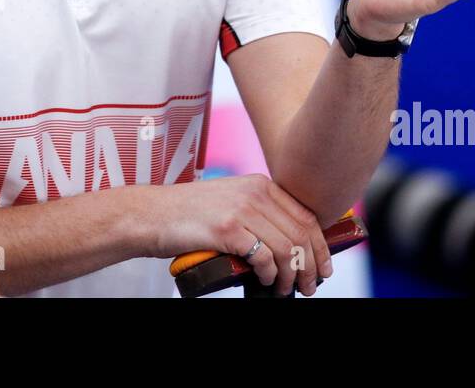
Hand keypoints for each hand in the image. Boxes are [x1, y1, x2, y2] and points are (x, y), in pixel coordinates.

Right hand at [144, 175, 332, 296]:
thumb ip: (259, 212)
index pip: (306, 216)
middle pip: (301, 234)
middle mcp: (255, 192)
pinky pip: (263, 257)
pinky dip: (269, 274)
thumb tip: (290, 244)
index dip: (320, 246)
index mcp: (260, 184)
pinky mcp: (227, 229)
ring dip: (291, 276)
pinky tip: (265, 281)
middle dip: (311, 266)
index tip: (323, 267)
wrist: (152, 215)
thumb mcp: (231, 201)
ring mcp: (241, 209)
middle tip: (310, 286)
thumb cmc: (190, 215)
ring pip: (286, 248)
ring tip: (285, 289)